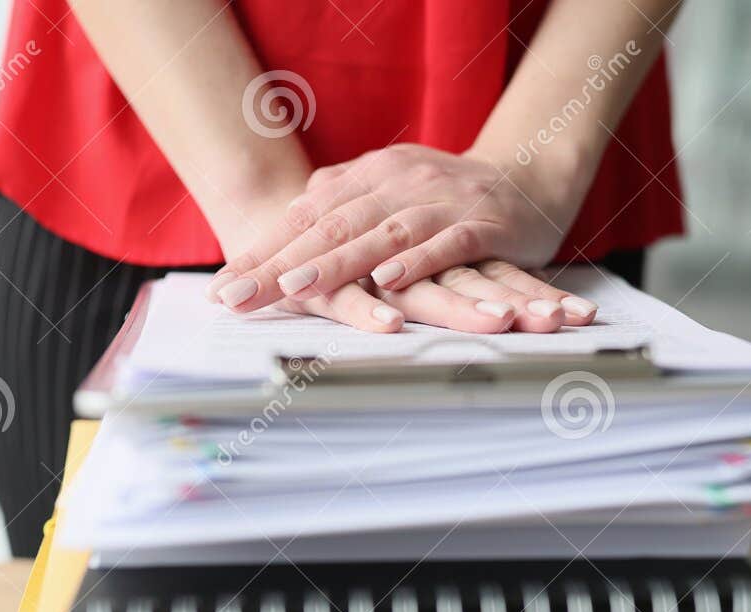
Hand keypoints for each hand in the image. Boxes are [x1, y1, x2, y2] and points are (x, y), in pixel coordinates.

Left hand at [206, 144, 597, 324]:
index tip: (222, 290)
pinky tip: (389, 281)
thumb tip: (290, 222)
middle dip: (281, 264)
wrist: (528, 179)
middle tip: (240, 295)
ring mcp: (440, 203)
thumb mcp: (387, 192)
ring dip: (338, 263)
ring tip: (297, 288)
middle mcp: (398, 184)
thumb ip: (343, 204)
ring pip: (381, 235)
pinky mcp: (482, 224)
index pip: (303, 218)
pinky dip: (418, 263)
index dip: (261, 253)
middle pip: (330, 227)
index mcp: (368, 177)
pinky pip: (445, 244)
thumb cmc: (447, 196)